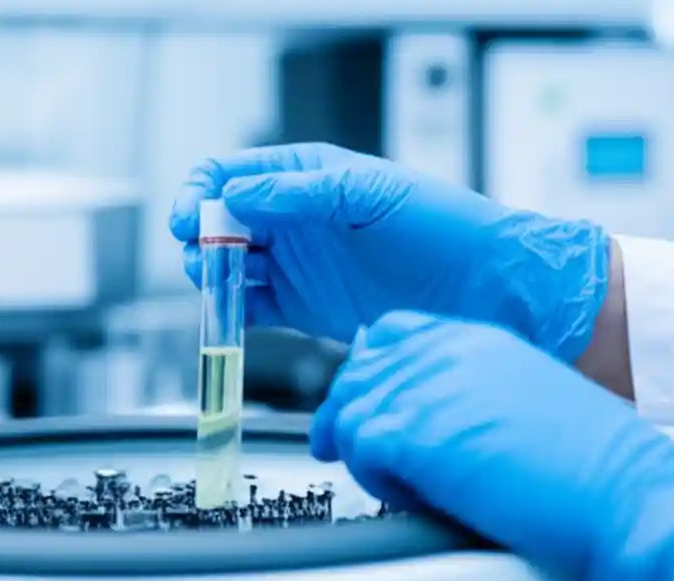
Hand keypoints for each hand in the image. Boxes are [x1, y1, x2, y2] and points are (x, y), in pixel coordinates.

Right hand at [169, 143, 609, 360]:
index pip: (231, 173)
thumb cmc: (441, 227)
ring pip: (230, 266)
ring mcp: (299, 264)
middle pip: (221, 222)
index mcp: (307, 176)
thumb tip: (236, 194)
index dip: (201, 192)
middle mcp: (296, 218)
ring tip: (217, 286)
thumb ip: (300, 195)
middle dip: (201, 238)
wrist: (483, 288)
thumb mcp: (368, 194)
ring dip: (213, 275)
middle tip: (203, 259)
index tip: (189, 219)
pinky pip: (254, 307)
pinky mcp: (305, 308)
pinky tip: (233, 314)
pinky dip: (235, 311)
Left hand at [310, 311, 673, 580]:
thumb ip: (474, 395)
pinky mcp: (413, 431)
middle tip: (369, 458)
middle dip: (355, 418)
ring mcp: (427, 387)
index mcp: (478, 340)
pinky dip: (378, 482)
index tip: (371, 408)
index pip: (392, 335)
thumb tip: (432, 422)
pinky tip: (420, 496)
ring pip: (349, 413)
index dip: (372, 374)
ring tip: (410, 486)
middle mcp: (448, 353)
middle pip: (359, 372)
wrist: (623, 489)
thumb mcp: (526, 403)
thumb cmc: (594, 463)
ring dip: (370, 456)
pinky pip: (358, 450)